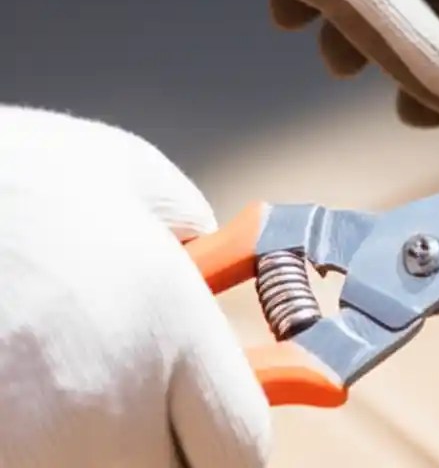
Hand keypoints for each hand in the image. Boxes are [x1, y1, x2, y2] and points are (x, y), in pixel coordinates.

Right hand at [0, 105, 270, 467]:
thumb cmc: (10, 171)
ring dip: (89, 453)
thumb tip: (208, 254)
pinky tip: (19, 404)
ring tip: (60, 393)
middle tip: (139, 413)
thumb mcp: (125, 171)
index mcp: (173, 327)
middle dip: (160, 449)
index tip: (211, 429)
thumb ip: (187, 224)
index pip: (242, 449)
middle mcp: (115, 398)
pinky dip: (35, 449)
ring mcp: (37, 440)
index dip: (230, 444)